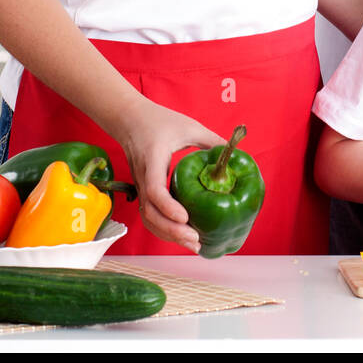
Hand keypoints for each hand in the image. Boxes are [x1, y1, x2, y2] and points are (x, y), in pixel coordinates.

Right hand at [106, 93, 225, 250]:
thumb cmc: (159, 120)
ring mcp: (140, 185)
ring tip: (192, 243)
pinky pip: (149, 214)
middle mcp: (143, 176)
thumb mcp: (188, 126)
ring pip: (147, 218)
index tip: (185, 218)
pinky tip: (181, 234)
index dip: (168, 207)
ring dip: (167, 234)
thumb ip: (210, 140)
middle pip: (149, 212)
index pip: (154, 189)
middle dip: (171, 230)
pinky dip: (163, 228)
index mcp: (153, 159)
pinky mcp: (142, 189)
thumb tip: (233, 154)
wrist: (129, 118)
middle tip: (195, 239)